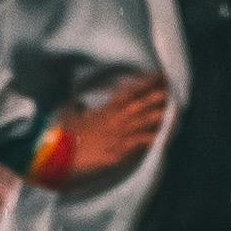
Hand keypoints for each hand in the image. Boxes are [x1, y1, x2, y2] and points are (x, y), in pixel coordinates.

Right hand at [44, 73, 167, 186]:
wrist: (59, 154)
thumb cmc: (62, 135)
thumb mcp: (67, 115)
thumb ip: (77, 107)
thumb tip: (78, 103)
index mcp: (103, 109)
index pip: (127, 91)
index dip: (143, 82)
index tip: (156, 76)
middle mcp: (113, 119)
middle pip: (139, 104)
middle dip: (155, 95)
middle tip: (170, 88)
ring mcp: (116, 135)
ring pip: (142, 122)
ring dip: (158, 114)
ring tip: (172, 108)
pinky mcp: (117, 151)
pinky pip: (137, 143)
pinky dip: (149, 138)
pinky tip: (161, 136)